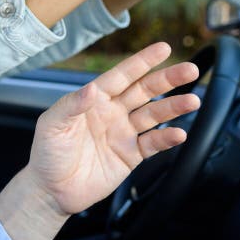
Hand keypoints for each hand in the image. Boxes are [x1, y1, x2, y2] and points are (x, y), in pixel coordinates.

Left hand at [26, 42, 198, 215]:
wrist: (51, 190)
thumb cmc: (47, 153)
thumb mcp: (52, 125)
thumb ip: (71, 106)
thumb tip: (91, 89)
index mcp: (93, 100)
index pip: (121, 76)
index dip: (142, 62)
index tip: (163, 49)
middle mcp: (111, 112)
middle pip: (144, 91)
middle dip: (167, 79)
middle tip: (190, 69)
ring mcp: (122, 133)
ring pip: (153, 115)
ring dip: (173, 107)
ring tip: (192, 100)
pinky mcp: (130, 155)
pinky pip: (152, 144)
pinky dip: (167, 139)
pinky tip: (178, 133)